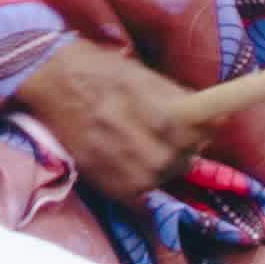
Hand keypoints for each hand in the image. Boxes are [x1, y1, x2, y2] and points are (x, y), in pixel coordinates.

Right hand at [10, 41, 209, 204]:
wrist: (46, 78)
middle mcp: (133, 135)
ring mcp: (115, 160)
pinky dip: (143, 181)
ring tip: (149, 146)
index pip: (196, 130)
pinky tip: (133, 162)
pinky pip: (139, 193)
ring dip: (165, 166)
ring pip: (162, 177)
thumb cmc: (98, 69)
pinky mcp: (100, 179)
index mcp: (148, 103)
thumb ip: (178, 97)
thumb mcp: (142, 73)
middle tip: (172, 135)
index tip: (207, 124)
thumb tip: (218, 116)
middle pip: (184, 159)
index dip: (206, 129)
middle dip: (185, 148)